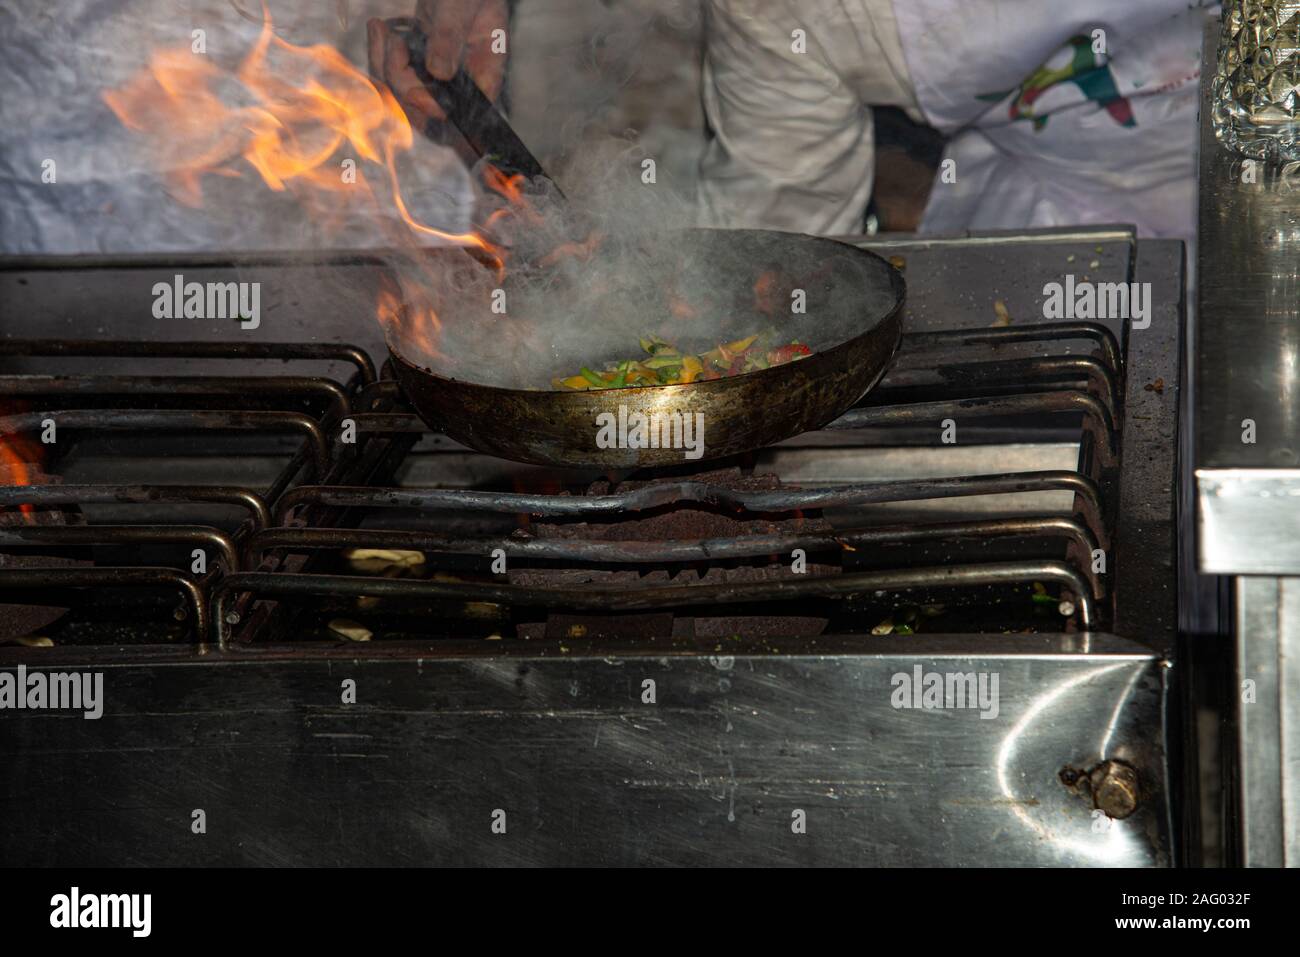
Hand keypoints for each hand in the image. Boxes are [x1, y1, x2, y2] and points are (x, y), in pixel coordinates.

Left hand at [367, 0, 507, 125]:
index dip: (434, 110)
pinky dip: (380, 54)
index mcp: (484, 72)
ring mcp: (438, 74)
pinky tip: (379, 28)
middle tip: (394, 43)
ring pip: (403, 93)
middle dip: (400, 83)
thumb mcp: (461, 5)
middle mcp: (462, 81)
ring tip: (381, 29)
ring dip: (383, 64)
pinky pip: (392, 74)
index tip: (413, 90)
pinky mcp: (418, 62)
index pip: (462, 112)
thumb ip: (450, 36)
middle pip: (426, 110)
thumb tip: (439, 72)